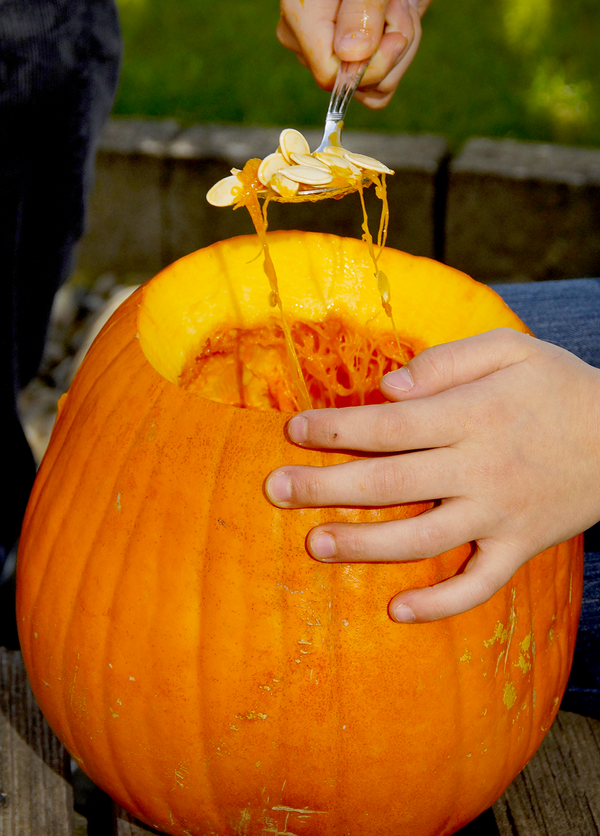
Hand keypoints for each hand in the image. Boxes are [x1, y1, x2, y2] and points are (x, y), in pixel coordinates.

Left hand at [265, 330, 599, 621]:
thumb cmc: (557, 385)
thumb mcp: (510, 349)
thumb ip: (446, 362)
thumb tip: (386, 388)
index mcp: (472, 415)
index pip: (388, 425)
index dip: (335, 428)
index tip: (294, 431)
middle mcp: (480, 467)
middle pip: (390, 481)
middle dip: (326, 486)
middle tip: (275, 491)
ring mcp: (500, 513)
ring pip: (423, 537)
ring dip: (365, 544)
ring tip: (315, 545)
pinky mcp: (520, 546)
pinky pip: (479, 585)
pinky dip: (441, 603)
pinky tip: (398, 610)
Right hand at [277, 0, 431, 108]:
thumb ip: (361, 10)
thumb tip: (352, 55)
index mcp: (301, 18)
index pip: (331, 76)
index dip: (372, 65)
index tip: (397, 35)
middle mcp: (306, 44)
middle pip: (357, 83)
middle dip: (392, 46)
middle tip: (398, 5)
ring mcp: (325, 58)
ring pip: (374, 87)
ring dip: (401, 47)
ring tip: (398, 7)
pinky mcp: (346, 67)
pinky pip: (377, 90)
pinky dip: (398, 60)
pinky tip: (396, 26)